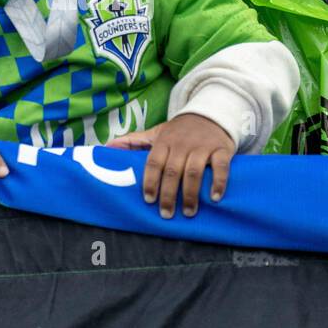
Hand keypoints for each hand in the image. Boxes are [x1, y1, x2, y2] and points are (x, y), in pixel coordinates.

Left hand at [106, 114, 235, 217]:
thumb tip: (107, 147)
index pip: (153, 163)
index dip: (150, 182)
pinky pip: (221, 167)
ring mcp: (202, 147)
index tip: (148, 200)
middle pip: (173, 171)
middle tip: (166, 214)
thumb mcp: (156, 132)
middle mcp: (182, 144)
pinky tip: (215, 198)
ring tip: (189, 212)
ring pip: (194, 172)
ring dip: (191, 194)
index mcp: (164, 141)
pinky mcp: (221, 149)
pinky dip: (218, 183)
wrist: (211, 114)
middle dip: (168, 195)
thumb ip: (133, 141)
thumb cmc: (179, 131)